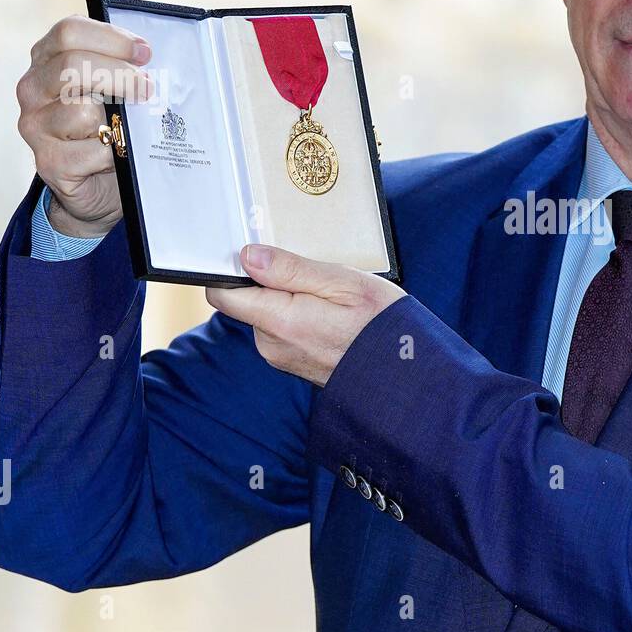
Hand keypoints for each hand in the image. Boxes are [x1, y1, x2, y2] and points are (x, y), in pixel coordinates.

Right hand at [16, 0, 152, 236]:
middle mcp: (32, 89)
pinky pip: (90, 153)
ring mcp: (34, 127)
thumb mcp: (119, 70)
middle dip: (121, 77)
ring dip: (120, 121)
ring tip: (137, 127)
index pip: (68, 32)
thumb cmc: (115, 118)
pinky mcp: (48, 164)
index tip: (147, 51)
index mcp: (47, 57)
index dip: (112, 39)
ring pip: (82, 114)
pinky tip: (123, 156)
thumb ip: (113, 22)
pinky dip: (115, 154)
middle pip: (73, 68)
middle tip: (151, 89)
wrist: (104, 183)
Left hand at [205, 244, 405, 386]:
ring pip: (266, 313)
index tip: (261, 254)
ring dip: (288, 298)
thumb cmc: (383, 326)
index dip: (233, 269)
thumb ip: (292, 269)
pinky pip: (282, 329)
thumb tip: (248, 257)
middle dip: (271, 281)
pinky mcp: (292, 363)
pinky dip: (299, 315)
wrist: (407, 376)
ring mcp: (281, 357)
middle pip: (247, 300)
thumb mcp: (345, 283)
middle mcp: (272, 344)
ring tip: (330, 296)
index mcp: (281, 321)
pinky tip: (331, 314)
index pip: (224, 293)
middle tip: (315, 274)